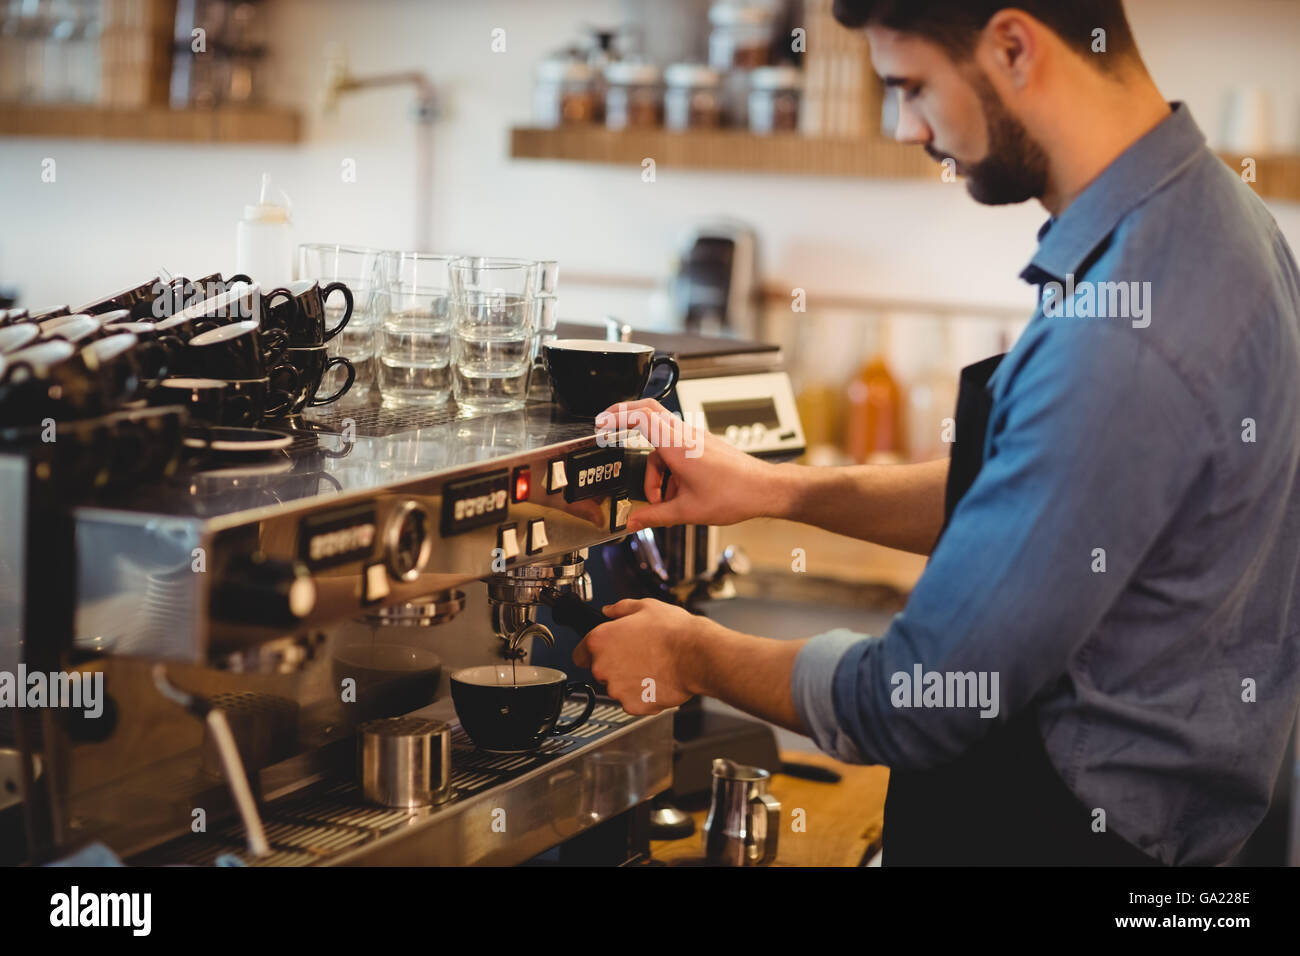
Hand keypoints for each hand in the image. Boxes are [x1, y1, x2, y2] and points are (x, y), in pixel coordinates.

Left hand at [572, 598, 708, 714]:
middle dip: (615, 666)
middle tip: (638, 655)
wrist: (696, 656)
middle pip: (600, 671)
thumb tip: (609, 611)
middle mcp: (602, 667)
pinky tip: (657, 680)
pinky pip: (633, 701)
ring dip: (630, 681)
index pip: (579, 654)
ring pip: (617, 688)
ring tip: (652, 667)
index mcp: (600, 641)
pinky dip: (643, 694)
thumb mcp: (645, 606)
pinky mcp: (633, 705)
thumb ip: (620, 609)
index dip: (592, 652)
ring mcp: (616, 689)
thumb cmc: (673, 631)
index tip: (603, 652)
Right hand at [594, 398, 782, 530]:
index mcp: (678, 447)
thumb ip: (655, 516)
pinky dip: (669, 469)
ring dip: (655, 469)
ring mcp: (696, 438)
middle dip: (625, 420)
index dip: (617, 415)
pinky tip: (678, 492)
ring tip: (663, 498)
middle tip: (608, 430)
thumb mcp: (687, 511)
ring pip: (662, 443)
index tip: (601, 423)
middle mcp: (686, 436)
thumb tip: (634, 521)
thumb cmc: (735, 494)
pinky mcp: (703, 445)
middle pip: (648, 414)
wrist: (764, 489)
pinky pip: (676, 449)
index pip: (641, 416)